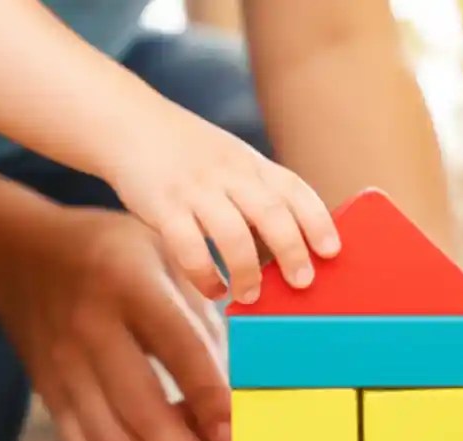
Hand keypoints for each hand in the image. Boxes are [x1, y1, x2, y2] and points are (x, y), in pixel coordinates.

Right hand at [0, 207, 231, 440]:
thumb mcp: (169, 257)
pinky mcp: (51, 398)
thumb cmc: (117, 255)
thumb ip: (207, 317)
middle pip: (141, 412)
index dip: (210, 400)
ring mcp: (64, 369)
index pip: (179, 349)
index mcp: (131, 284)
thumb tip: (247, 388)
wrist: (19, 255)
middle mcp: (91, 330)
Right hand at [103, 108, 338, 303]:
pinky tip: (213, 289)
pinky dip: (204, 275)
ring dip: (247, 271)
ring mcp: (197, 190)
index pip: (296, 190)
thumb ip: (261, 196)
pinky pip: (188, 248)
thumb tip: (292, 251)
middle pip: (271, 213)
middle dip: (291, 250)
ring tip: (251, 295)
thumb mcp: (234, 162)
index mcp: (253, 165)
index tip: (333, 251)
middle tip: (302, 282)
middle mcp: (230, 174)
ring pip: (232, 235)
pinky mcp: (163, 207)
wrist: (129, 123)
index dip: (318, 221)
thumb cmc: (191, 155)